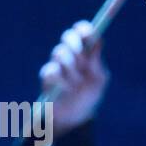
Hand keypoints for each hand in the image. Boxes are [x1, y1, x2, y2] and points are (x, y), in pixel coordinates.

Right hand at [39, 20, 108, 135]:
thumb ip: (95, 60)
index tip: (88, 34)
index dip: (84, 29)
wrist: (75, 115)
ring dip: (71, 69)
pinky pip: (52, 70)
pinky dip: (61, 80)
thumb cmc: (89, 94)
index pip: (83, 32)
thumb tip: (97, 39)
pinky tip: (66, 89)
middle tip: (82, 58)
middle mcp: (70, 53)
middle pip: (69, 37)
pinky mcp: (47, 76)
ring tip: (77, 83)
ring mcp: (57, 63)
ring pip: (60, 53)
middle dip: (75, 45)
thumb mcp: (98, 78)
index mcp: (85, 51)